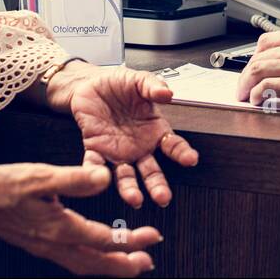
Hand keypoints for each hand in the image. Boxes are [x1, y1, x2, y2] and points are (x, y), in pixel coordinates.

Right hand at [0, 162, 160, 275]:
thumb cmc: (2, 188)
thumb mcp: (41, 177)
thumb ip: (75, 178)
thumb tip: (104, 177)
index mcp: (60, 228)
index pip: (104, 241)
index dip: (130, 241)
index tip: (152, 237)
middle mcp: (55, 244)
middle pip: (97, 264)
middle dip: (125, 265)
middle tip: (147, 261)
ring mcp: (46, 247)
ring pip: (85, 265)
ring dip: (109, 265)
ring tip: (129, 262)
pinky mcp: (40, 244)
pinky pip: (72, 259)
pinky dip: (91, 259)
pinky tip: (94, 251)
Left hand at [49, 66, 198, 207]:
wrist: (89, 84)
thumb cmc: (118, 84)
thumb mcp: (138, 80)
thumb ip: (153, 85)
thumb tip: (168, 93)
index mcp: (154, 129)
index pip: (173, 145)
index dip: (182, 153)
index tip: (190, 159)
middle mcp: (138, 146)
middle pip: (151, 171)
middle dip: (157, 185)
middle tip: (163, 197)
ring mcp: (117, 151)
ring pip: (126, 175)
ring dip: (130, 188)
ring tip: (135, 199)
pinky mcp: (95, 149)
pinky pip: (94, 164)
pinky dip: (95, 172)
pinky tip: (98, 177)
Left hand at [235, 29, 279, 112]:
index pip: (267, 41)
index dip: (255, 56)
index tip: (252, 66)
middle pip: (258, 58)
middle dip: (245, 74)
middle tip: (243, 86)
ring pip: (257, 70)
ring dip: (245, 85)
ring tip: (245, 96)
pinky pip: (267, 87)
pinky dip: (256, 95)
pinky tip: (257, 101)